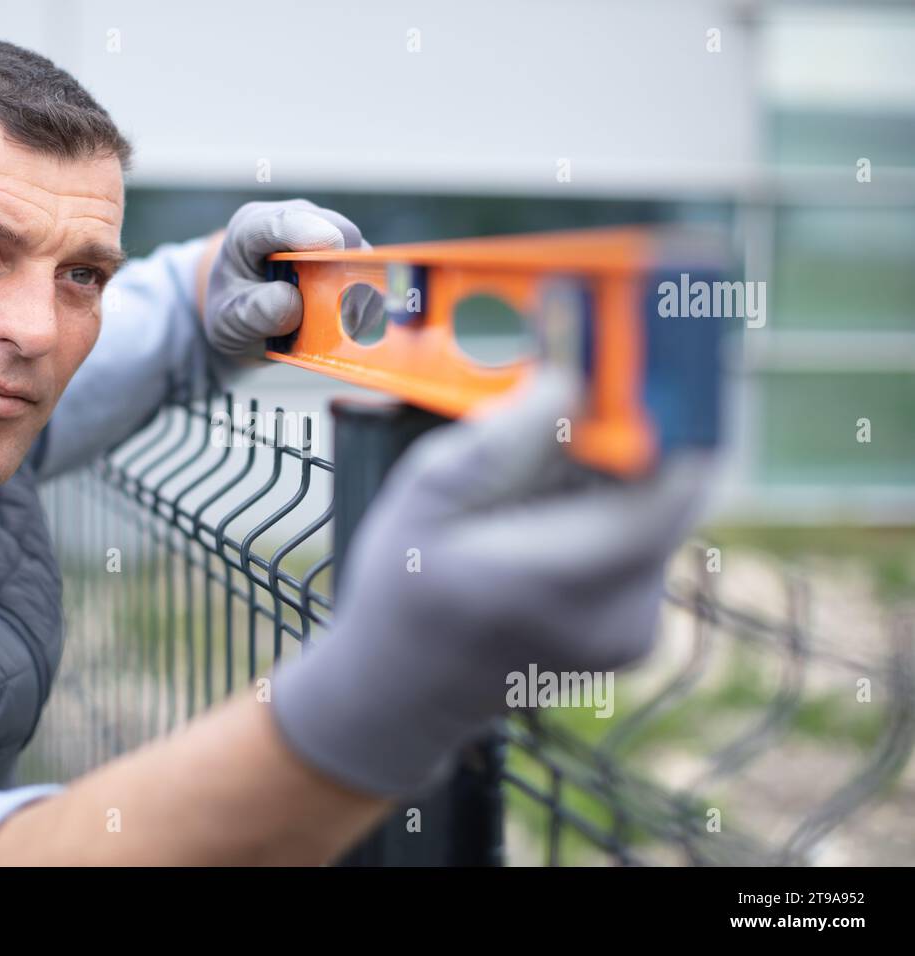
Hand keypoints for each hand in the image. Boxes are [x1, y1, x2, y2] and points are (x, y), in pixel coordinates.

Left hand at [203, 199, 380, 357]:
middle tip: (338, 311)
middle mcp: (294, 223)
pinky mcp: (344, 259)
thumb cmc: (232, 309)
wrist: (242, 315)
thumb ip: (256, 311)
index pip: (283, 221)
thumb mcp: (229, 319)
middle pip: (336, 231)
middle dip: (342, 268)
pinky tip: (344, 326)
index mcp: (252, 228)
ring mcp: (324, 238)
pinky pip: (367, 276)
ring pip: (358, 254)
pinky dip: (363, 302)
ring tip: (336, 326)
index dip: (309, 230)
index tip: (331, 244)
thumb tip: (294, 305)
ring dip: (354, 291)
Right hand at [270, 369, 714, 795]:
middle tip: (568, 409)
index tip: (631, 369)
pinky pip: (642, 546)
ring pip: (655, 516)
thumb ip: (503, 441)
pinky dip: (605, 517)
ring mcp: (635, 632)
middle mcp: (618, 615)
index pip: (672, 485)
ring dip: (611, 481)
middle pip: (666, 494)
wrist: (401, 694)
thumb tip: (572, 383)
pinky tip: (541, 525)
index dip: (666, 416)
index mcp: (561, 580)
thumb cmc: (401, 590)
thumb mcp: (423, 500)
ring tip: (533, 487)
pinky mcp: (637, 634)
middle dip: (626, 441)